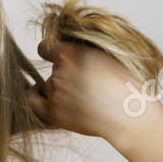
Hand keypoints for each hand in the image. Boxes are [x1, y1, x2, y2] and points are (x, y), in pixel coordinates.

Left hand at [25, 36, 154, 141]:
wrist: (129, 114)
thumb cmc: (125, 85)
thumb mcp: (107, 54)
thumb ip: (84, 50)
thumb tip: (72, 49)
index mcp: (71, 53)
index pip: (47, 47)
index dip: (52, 51)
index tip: (56, 54)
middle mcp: (59, 71)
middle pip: (54, 69)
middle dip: (67, 73)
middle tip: (85, 83)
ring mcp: (55, 93)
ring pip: (49, 85)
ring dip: (60, 88)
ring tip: (81, 96)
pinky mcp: (54, 113)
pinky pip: (33, 101)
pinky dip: (35, 95)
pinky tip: (40, 93)